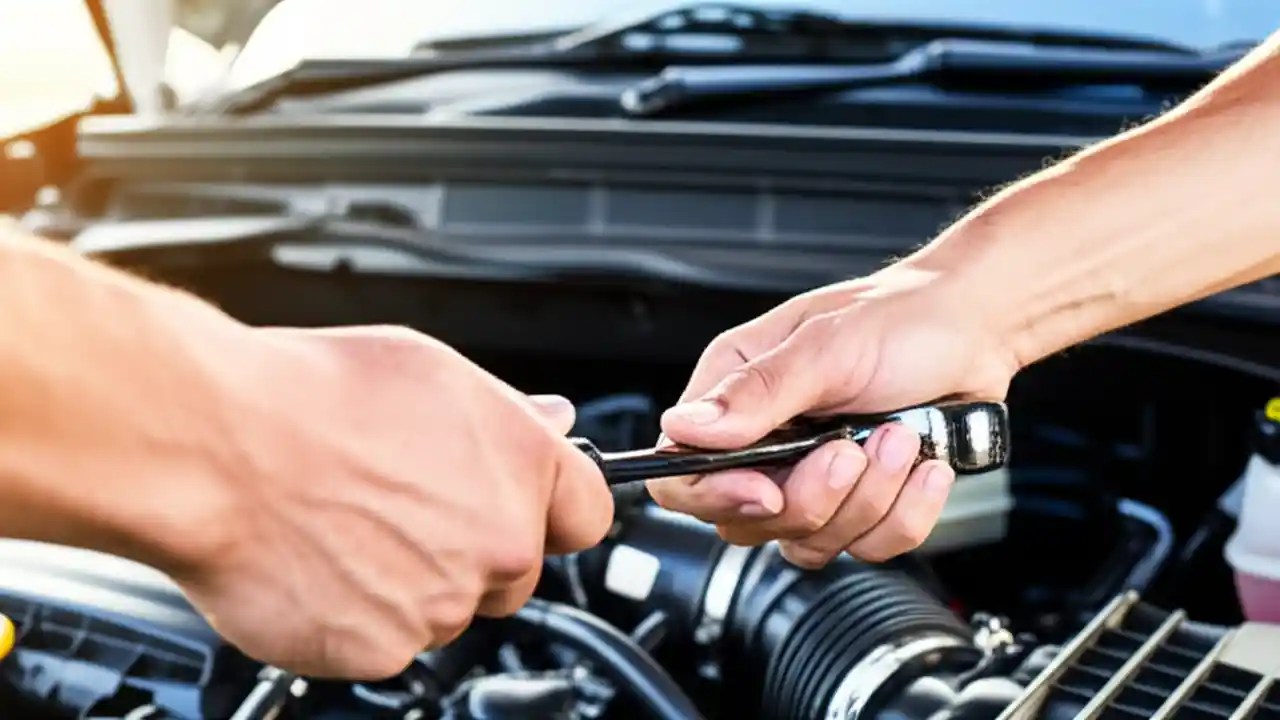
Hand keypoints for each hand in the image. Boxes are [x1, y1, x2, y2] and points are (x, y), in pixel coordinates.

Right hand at [162, 326, 611, 679]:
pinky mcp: (383, 651)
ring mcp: (443, 604)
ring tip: (348, 525)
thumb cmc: (310, 394)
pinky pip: (390, 642)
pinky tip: (322, 562)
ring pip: (450, 609)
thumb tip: (551, 420)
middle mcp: (498, 542)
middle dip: (475, 549)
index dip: (554, 509)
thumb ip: (506, 412)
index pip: (587, 513)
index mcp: (522, 467)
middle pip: (517, 569)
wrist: (214, 446)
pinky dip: (361, 616)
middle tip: (404, 508)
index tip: (528, 507)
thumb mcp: (430, 370)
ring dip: (414, 583)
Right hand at [647, 266, 1017, 566]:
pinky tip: (924, 462)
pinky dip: (907, 510)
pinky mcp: (862, 504)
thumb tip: (684, 427)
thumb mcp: (825, 345)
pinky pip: (871, 546)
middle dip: (814, 495)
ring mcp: (812, 479)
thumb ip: (757, 393)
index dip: (713, 495)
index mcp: (735, 396)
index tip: (767, 488)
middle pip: (748, 522)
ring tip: (900, 437)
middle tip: (852, 446)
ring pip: (812, 541)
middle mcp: (764, 444)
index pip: (680, 473)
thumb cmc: (901, 318)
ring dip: (870, 498)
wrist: (976, 329)